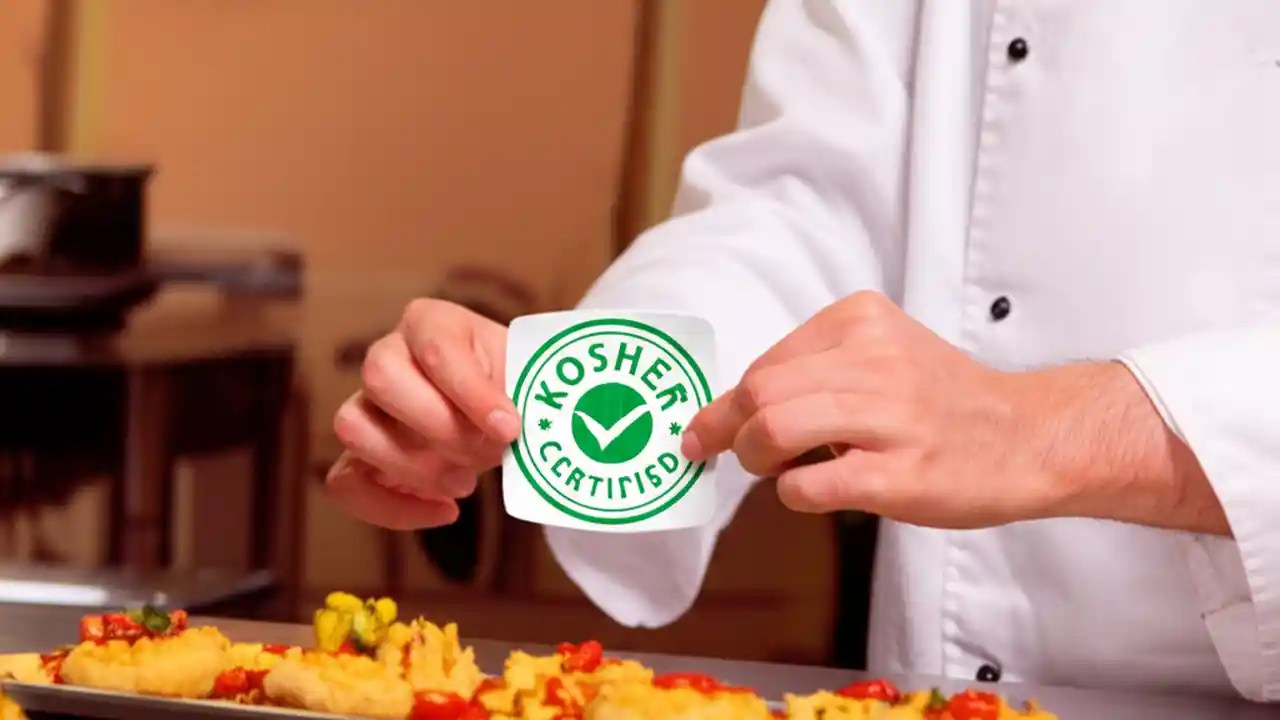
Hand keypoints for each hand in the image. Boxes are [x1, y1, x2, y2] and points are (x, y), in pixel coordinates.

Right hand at [325, 299, 517, 529]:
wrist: (505, 413)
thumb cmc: (514, 388)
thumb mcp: (526, 378)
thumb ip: (520, 394)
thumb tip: (509, 431)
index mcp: (431, 323)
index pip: (437, 348)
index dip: (472, 392)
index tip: (510, 428)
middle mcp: (388, 355)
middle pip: (380, 376)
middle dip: (440, 426)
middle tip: (487, 452)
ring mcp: (367, 406)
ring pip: (353, 427)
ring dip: (414, 465)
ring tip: (466, 481)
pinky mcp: (361, 455)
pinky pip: (345, 482)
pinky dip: (390, 507)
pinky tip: (444, 511)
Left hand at [682, 291, 1228, 533]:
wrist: (1027, 436)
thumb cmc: (943, 402)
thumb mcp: (882, 353)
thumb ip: (815, 369)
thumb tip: (733, 409)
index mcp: (862, 320)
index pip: (765, 363)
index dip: (726, 403)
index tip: (705, 430)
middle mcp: (875, 360)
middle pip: (759, 393)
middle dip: (727, 431)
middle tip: (730, 454)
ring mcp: (890, 418)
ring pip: (774, 430)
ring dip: (755, 459)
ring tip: (776, 469)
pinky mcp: (900, 474)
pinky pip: (808, 484)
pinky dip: (793, 492)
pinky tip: (814, 490)